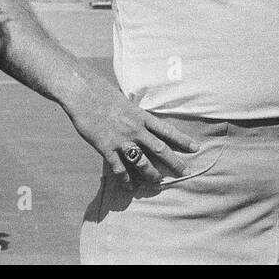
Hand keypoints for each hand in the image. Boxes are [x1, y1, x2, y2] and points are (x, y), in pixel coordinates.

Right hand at [64, 80, 199, 184]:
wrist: (83, 92)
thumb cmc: (101, 92)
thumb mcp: (124, 100)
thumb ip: (133, 111)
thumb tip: (138, 113)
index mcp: (140, 115)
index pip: (166, 130)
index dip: (182, 140)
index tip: (195, 148)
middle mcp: (135, 128)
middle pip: (160, 149)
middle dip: (174, 162)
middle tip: (185, 172)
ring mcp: (121, 139)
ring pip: (142, 162)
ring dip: (151, 174)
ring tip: (156, 182)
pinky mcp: (106, 147)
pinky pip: (119, 167)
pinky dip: (125, 179)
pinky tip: (129, 186)